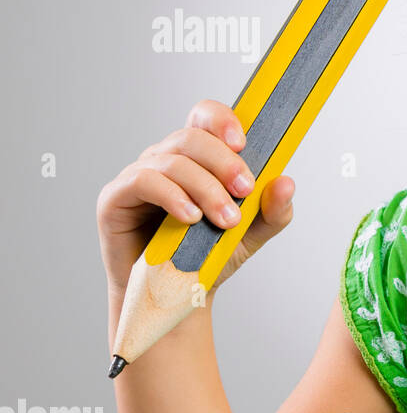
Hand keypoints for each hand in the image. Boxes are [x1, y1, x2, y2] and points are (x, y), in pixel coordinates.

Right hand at [96, 97, 294, 298]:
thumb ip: (273, 210)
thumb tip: (286, 182)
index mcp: (197, 157)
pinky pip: (143, 181)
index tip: (243, 143)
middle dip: (223, 162)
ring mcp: (138, 175)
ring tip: (225, 219)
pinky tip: (191, 218)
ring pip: (172, 161)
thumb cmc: (209, 256)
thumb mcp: (252, 234)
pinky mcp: (115, 198)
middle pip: (191, 137)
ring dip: (205, 188)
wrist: (176, 295)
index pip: (204, 117)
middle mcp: (165, 159)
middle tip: (245, 190)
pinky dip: (172, 196)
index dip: (222, 120)